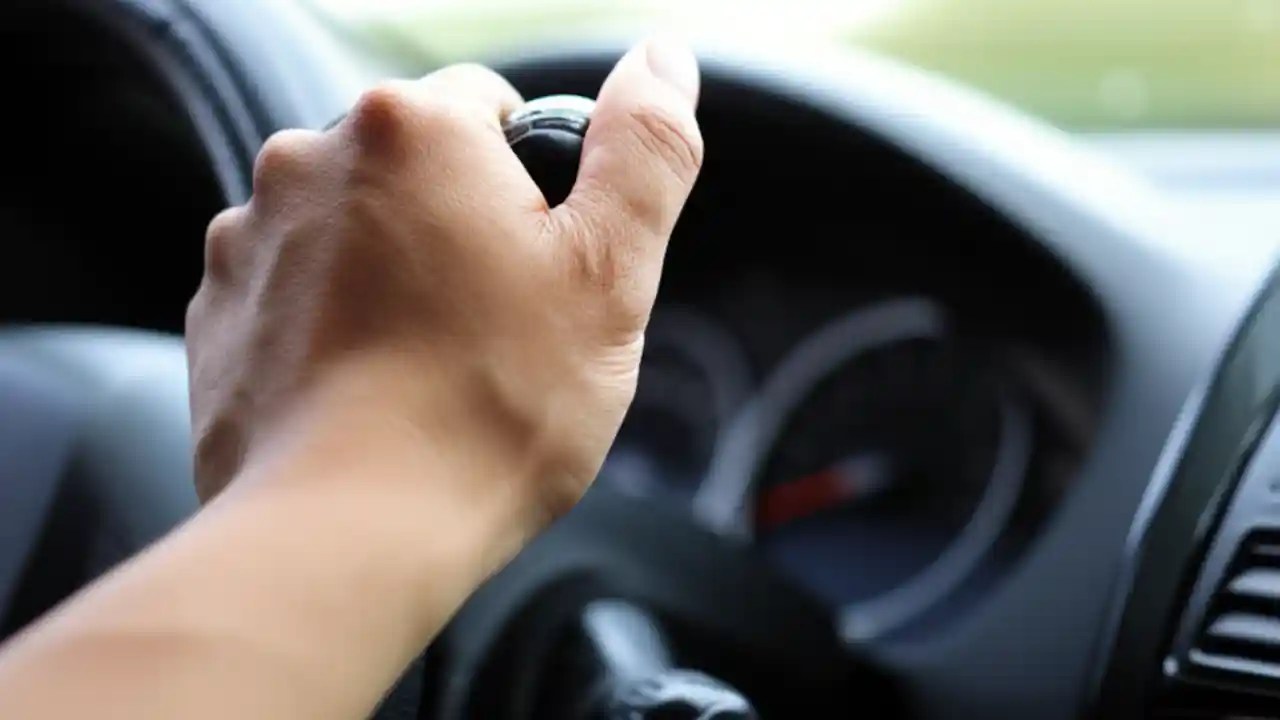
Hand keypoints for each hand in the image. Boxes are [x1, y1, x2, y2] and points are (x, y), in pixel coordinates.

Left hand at [184, 38, 703, 547]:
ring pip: (356, 230)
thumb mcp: (611, 273)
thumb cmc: (490, 407)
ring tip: (430, 367)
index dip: (536, 192)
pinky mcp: (221, 310)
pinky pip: (298, 289)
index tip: (541, 269)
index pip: (494, 110)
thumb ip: (647, 149)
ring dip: (393, 274)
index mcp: (413, 128)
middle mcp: (310, 159)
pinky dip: (334, 322)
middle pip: (420, 169)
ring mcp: (251, 236)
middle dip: (461, 228)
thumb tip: (663, 61)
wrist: (348, 533)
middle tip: (497, 324)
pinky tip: (371, 387)